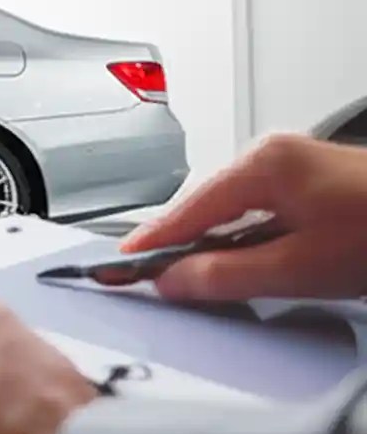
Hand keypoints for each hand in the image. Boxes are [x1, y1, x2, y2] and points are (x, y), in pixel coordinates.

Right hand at [120, 133, 366, 300]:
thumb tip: (174, 279)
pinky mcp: (314, 179)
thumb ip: (226, 274)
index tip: (120, 265)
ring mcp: (295, 164)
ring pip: (234, 208)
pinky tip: (243, 259)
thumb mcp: (299, 267)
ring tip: (194, 274)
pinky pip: (259, 208)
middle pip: (207, 205)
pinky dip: (243, 235)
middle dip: (180, 242)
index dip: (152, 242)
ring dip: (215, 242)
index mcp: (262, 164)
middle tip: (151, 275)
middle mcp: (273, 154)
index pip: (188, 210)